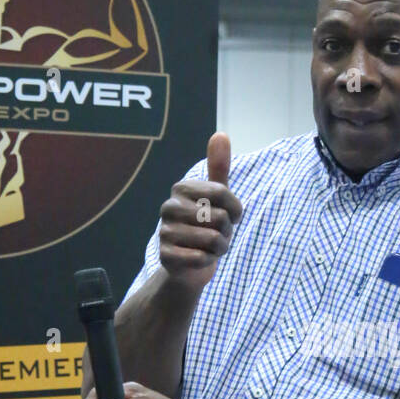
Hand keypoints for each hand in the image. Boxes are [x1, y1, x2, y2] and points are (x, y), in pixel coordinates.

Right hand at [159, 132, 242, 292]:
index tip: (230, 216)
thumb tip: (220, 134)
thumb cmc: (206, 226)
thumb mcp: (216, 196)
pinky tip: (199, 259)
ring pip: (213, 239)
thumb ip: (218, 166)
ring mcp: (165, 232)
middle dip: (227, 231)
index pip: (222, 193)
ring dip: (219, 248)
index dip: (235, 210)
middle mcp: (169, 207)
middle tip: (217, 234)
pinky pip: (201, 258)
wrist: (189, 264)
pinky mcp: (165, 256)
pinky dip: (207, 261)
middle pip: (219, 218)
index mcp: (181, 188)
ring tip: (209, 247)